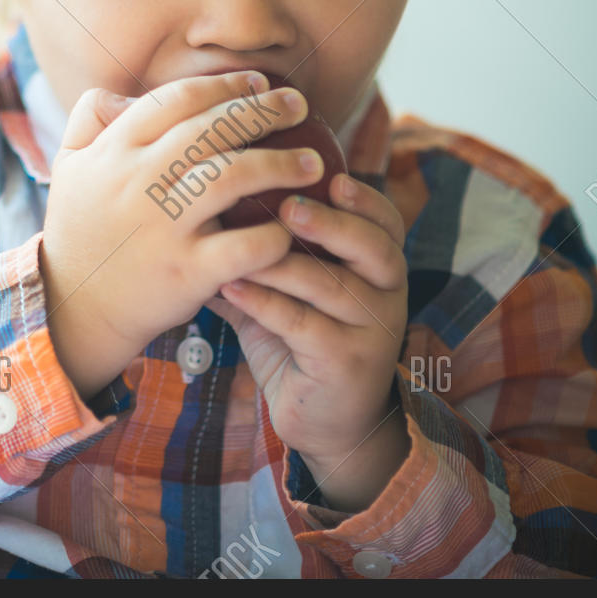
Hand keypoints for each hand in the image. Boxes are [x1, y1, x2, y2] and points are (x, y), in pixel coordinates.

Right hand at [39, 71, 314, 392]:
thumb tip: (130, 95)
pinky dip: (272, 236)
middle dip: (264, 111)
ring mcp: (163, 227)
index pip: (178, 99)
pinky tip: (289, 228)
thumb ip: (91, 117)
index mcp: (115, 149)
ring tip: (312, 162)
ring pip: (232, 177)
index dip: (224, 86)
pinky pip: (242, 247)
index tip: (258, 82)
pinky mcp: (185, 272)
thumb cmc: (81, 230)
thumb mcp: (68, 164)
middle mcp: (138, 180)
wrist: (75, 307)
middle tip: (298, 106)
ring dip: (280, 165)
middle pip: (212, 129)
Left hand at [206, 171, 410, 512]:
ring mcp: (371, 332)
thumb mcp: (292, 290)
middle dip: (331, 224)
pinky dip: (264, 303)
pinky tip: (230, 288)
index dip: (363, 198)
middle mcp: (386, 295)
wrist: (326, 421)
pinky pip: (303, 325)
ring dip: (281, 264)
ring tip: (240, 244)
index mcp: (380, 267)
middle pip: (373, 247)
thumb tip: (209, 203)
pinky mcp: (345, 364)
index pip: (386, 222)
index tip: (332, 176)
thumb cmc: (304, 341)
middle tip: (288, 207)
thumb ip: (265, 250)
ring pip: (329, 286)